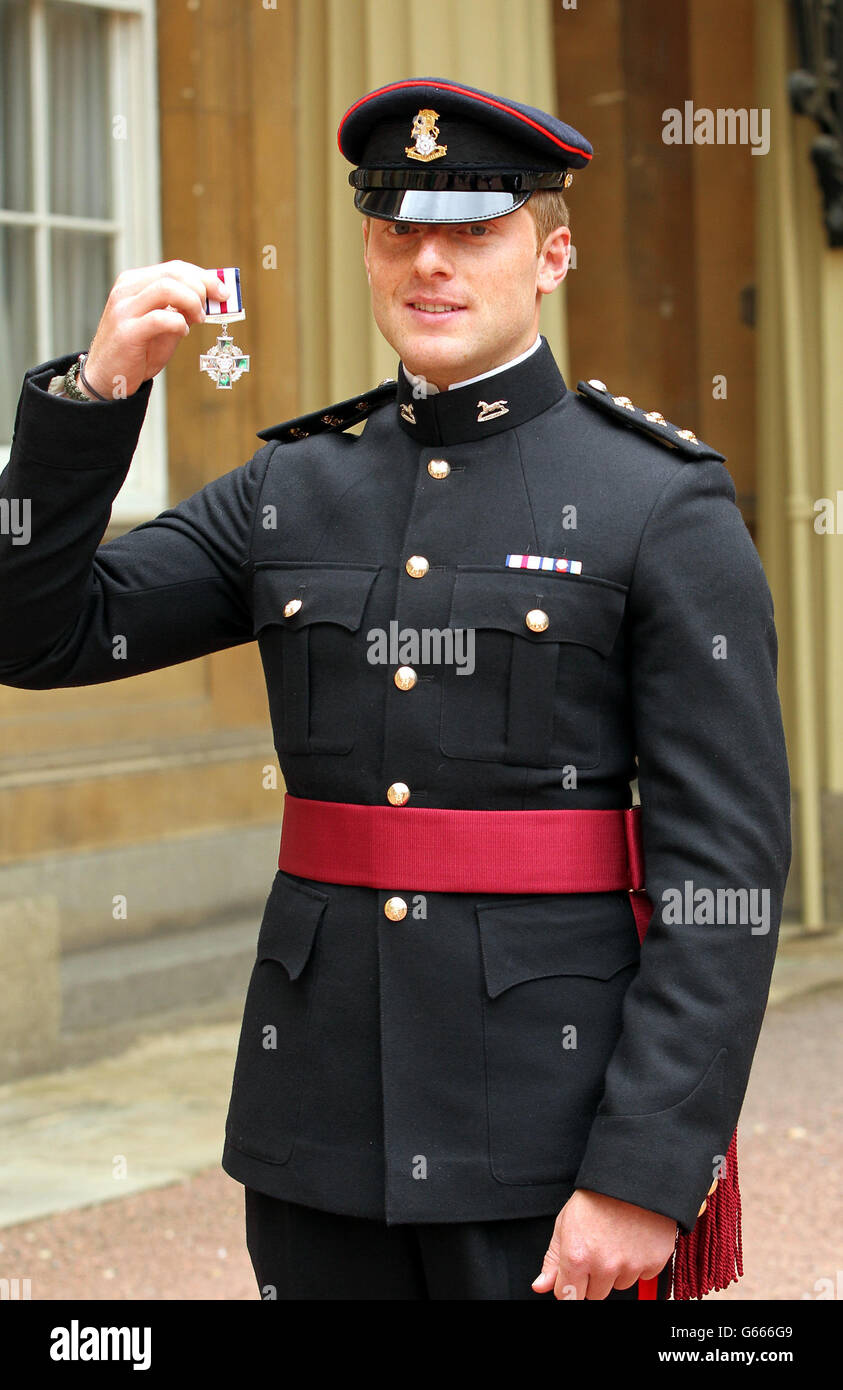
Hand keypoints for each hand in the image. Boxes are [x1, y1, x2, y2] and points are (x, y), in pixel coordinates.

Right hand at [80, 261, 228, 399]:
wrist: (108, 378)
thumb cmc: (138, 351)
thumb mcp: (164, 326)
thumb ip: (183, 311)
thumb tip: (211, 300)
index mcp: (135, 283)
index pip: (174, 268)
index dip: (203, 277)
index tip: (223, 292)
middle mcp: (127, 290)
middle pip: (172, 273)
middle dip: (202, 287)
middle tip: (214, 306)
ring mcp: (124, 309)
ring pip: (166, 288)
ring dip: (191, 302)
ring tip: (199, 319)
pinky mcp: (126, 331)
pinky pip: (160, 318)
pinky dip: (179, 323)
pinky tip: (183, 332)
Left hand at [531, 1189, 676, 1299]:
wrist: (632, 1177)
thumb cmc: (596, 1196)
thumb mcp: (565, 1222)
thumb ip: (553, 1258)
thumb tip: (541, 1285)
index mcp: (577, 1257)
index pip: (568, 1296)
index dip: (569, 1285)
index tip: (573, 1277)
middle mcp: (604, 1266)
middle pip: (595, 1295)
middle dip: (593, 1277)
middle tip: (597, 1248)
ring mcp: (630, 1266)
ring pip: (619, 1285)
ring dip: (617, 1270)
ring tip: (617, 1239)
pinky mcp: (653, 1263)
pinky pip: (642, 1276)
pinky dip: (638, 1262)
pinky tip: (634, 1239)